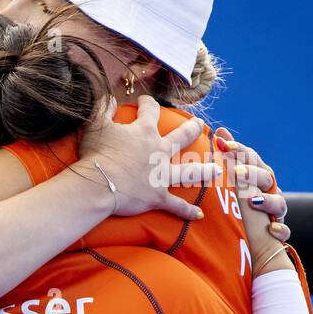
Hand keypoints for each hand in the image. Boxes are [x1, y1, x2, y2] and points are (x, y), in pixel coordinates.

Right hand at [79, 95, 217, 219]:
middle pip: (182, 136)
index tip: (145, 101)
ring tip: (216, 170)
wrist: (99, 184)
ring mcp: (161, 174)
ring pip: (189, 171)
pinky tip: (198, 215)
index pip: (150, 111)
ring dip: (204, 171)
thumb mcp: (96, 125)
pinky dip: (187, 211)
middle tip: (199, 125)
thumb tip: (109, 98)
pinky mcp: (158, 196)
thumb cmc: (97, 154)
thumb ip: (103, 108)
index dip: (148, 104)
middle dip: (191, 128)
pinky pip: (176, 205)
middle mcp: (159, 150)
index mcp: (144, 132)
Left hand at [214, 127, 289, 245]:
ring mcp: (276, 212)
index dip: (241, 151)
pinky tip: (271, 229)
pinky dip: (280, 230)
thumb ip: (228, 158)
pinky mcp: (279, 232)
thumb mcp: (233, 182)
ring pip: (279, 204)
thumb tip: (218, 132)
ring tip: (252, 200)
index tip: (224, 144)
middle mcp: (270, 192)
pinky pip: (284, 232)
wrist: (252, 238)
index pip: (253, 160)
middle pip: (266, 178)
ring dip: (267, 201)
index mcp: (259, 177)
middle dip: (252, 174)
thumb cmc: (241, 203)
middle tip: (236, 171)